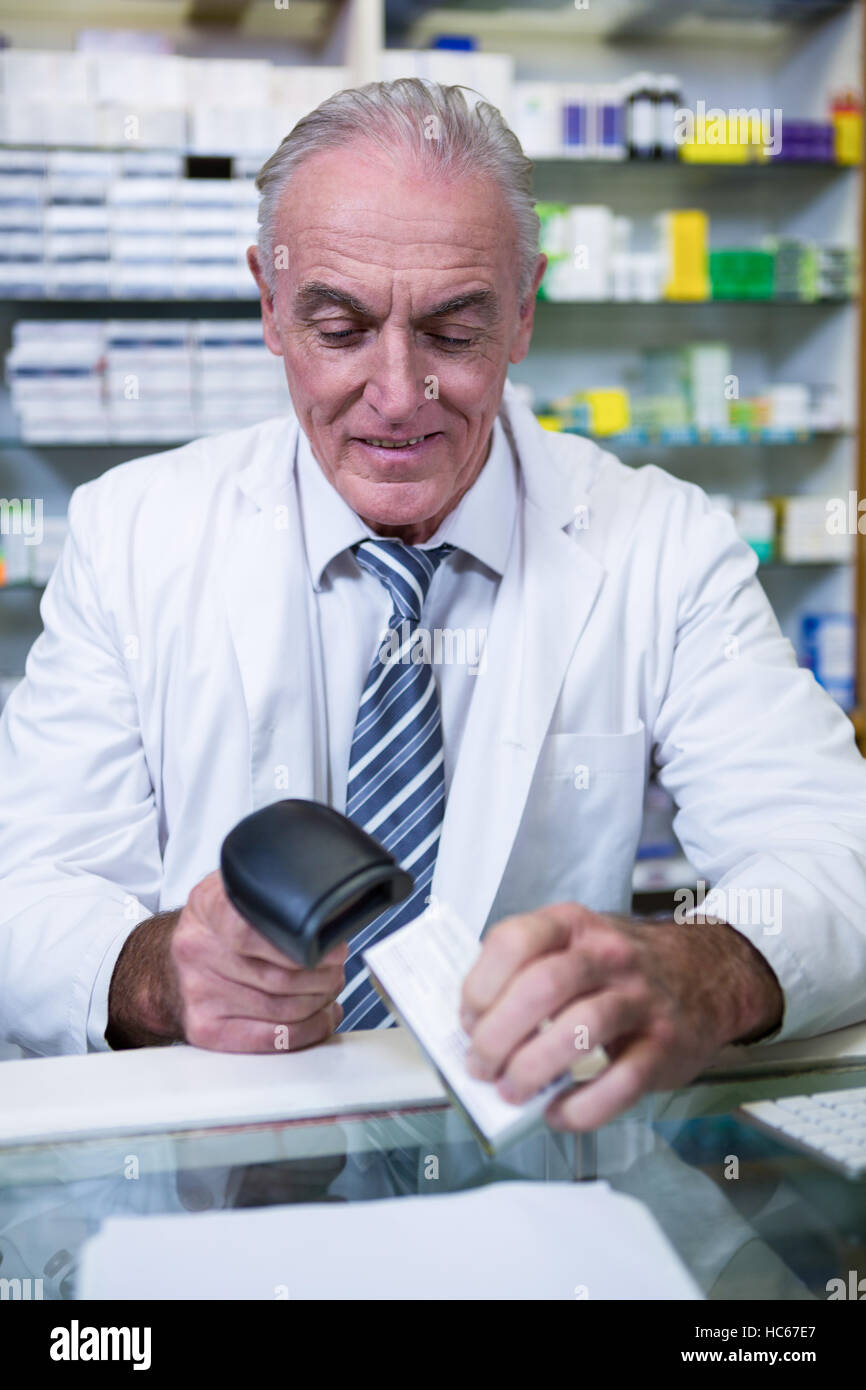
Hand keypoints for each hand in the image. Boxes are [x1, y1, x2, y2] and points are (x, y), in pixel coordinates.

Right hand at [107, 869, 345, 1051]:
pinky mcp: (205, 1029)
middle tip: (337, 967)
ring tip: (330, 988)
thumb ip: (269, 894)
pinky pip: (271, 1038)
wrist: (164, 965)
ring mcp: (199, 994)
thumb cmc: (214, 929)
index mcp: (207, 909)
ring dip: (320, 1001)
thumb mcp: (232, 892)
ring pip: (282, 1009)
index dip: (300, 946)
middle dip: (324, 976)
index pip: (252, 932)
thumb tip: (329, 907)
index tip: (331, 947)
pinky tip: (320, 1017)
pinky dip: (308, 1031)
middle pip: (279, 977)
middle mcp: (197, 952)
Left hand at [459, 901, 783, 1131]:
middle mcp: (607, 955)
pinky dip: (582, 1107)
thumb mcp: (574, 945)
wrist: (707, 972)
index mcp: (572, 926)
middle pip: (542, 988)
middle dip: (497, 1036)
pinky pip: (620, 1081)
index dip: (479, 986)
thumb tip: (473, 1029)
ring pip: (580, 1030)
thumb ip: (525, 973)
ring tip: (513, 1091)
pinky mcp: (664, 1046)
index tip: (467, 1020)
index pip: (513, 942)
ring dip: (533, 1070)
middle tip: (481, 1066)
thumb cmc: (622, 967)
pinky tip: (560, 1112)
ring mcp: (640, 999)